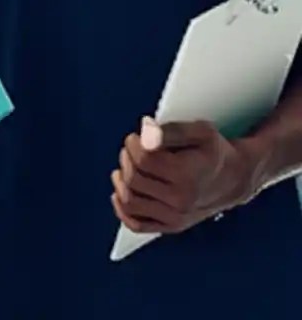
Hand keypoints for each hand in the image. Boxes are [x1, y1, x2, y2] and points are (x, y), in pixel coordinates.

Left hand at [111, 116, 259, 233]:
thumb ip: (170, 130)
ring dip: (121, 181)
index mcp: (187, 175)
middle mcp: (181, 200)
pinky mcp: (171, 226)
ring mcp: (175, 216)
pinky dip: (122, 209)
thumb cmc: (214, 153)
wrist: (234, 180)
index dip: (132, 144)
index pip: (143, 159)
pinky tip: (123, 192)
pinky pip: (136, 224)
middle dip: (127, 159)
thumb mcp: (200, 132)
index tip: (135, 137)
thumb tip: (144, 131)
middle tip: (133, 150)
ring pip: (130, 201)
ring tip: (128, 168)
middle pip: (134, 179)